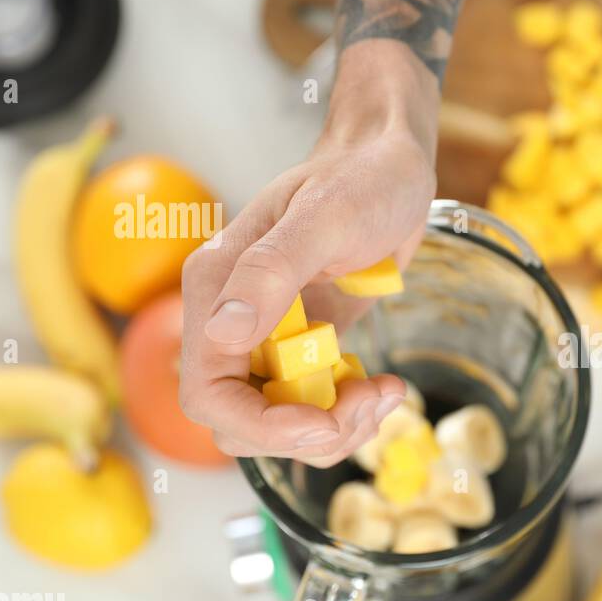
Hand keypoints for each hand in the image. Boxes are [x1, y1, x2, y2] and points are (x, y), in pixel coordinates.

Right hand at [180, 52, 436, 464]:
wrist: (392, 167)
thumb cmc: (362, 178)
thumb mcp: (325, 217)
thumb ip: (271, 270)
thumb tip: (225, 332)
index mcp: (215, 289)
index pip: (208, 393)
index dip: (261, 425)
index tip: (324, 422)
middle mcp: (231, 321)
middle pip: (242, 424)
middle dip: (306, 433)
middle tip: (369, 402)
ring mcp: (267, 340)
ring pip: (278, 426)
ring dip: (335, 429)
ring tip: (384, 393)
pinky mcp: (303, 350)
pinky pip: (311, 411)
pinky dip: (348, 416)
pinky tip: (384, 386)